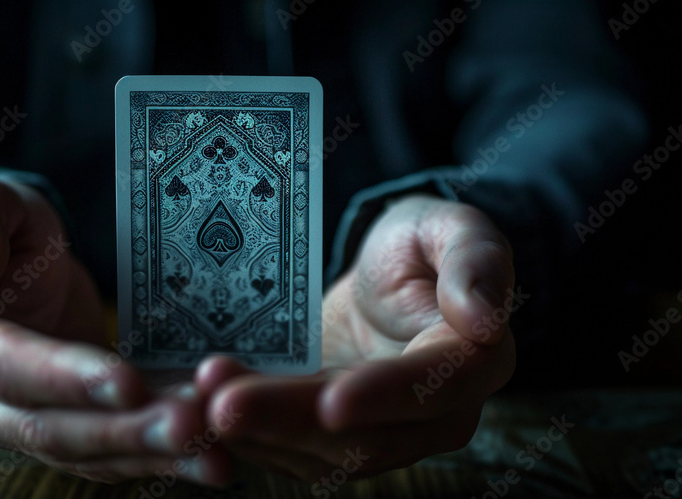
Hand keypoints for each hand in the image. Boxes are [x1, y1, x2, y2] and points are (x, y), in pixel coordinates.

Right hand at [0, 177, 226, 483]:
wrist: (10, 265)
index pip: (4, 367)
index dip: (65, 378)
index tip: (127, 381)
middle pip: (47, 429)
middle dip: (122, 431)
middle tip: (191, 425)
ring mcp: (11, 424)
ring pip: (83, 454)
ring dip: (149, 456)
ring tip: (213, 454)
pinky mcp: (57, 433)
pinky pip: (106, 457)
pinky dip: (157, 462)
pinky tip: (210, 459)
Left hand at [195, 194, 516, 480]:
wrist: (386, 286)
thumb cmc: (419, 249)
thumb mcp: (447, 228)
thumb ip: (475, 261)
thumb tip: (485, 319)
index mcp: (471, 363)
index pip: (431, 389)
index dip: (382, 397)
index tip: (332, 400)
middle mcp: (431, 417)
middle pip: (362, 435)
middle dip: (288, 421)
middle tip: (223, 403)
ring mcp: (381, 436)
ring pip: (317, 453)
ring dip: (255, 433)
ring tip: (196, 401)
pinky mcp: (332, 441)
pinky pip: (287, 450)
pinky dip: (242, 437)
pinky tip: (196, 410)